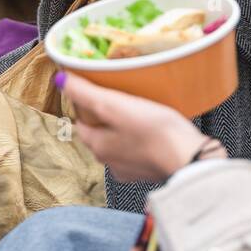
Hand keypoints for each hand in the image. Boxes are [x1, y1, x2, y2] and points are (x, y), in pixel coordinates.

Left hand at [59, 72, 218, 181]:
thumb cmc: (154, 131)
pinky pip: (138, 149)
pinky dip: (141, 138)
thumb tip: (60, 80)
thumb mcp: (115, 105)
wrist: (190, 160)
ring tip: (138, 109)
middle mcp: (109, 162)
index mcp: (96, 146)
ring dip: (124, 127)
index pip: (80, 120)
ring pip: (119, 141)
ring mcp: (130, 169)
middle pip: (99, 132)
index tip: (96, 86)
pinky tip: (153, 128)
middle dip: (105, 115)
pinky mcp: (150, 170)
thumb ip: (86, 93)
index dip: (85, 102)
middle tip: (119, 94)